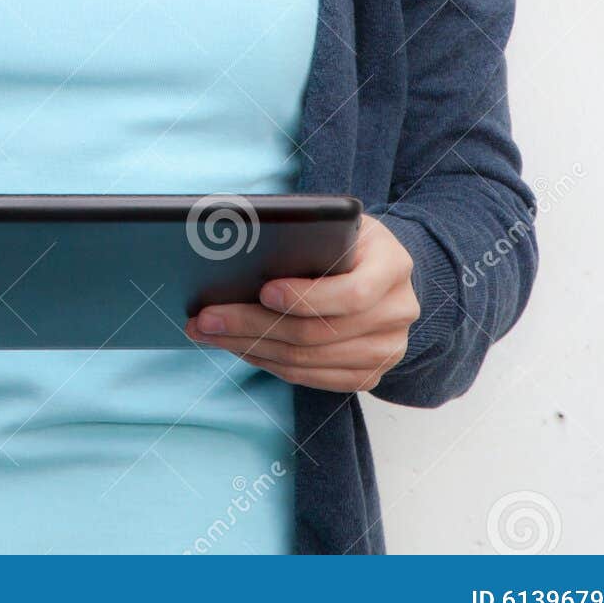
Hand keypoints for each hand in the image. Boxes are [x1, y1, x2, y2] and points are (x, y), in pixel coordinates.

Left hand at [183, 213, 418, 391]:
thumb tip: (238, 246)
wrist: (381, 267)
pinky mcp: (370, 374)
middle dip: (253, 325)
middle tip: (206, 318)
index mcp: (393, 266)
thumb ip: (305, 234)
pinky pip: (312, 378)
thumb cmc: (347, 240)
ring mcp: (386, 350)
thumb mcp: (337, 224)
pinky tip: (240, 348)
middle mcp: (397, 313)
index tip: (263, 290)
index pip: (352, 294)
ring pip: (308, 361)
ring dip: (251, 348)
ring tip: (209, 333)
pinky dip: (270, 364)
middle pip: (317, 333)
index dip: (305, 297)